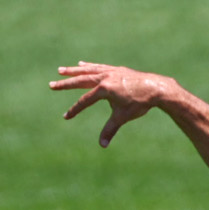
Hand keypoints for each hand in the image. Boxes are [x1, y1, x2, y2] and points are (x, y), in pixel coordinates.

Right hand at [48, 62, 176, 144]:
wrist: (157, 88)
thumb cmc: (140, 104)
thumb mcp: (123, 117)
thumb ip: (110, 129)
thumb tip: (102, 145)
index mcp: (105, 89)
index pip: (85, 101)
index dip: (75, 110)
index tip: (66, 117)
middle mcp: (105, 78)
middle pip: (81, 81)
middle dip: (65, 84)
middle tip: (51, 85)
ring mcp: (111, 72)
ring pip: (88, 71)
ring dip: (74, 71)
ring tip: (61, 70)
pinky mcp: (117, 70)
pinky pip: (99, 67)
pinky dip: (89, 66)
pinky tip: (81, 64)